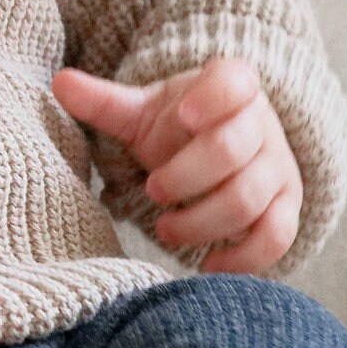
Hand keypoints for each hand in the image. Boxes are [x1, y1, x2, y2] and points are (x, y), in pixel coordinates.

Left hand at [52, 55, 302, 275]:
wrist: (223, 147)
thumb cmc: (178, 128)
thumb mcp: (142, 111)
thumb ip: (105, 101)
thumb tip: (60, 82)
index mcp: (230, 86)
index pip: (234, 82)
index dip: (212, 98)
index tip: (182, 116)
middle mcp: (261, 124)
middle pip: (231, 150)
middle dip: (185, 176)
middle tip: (152, 190)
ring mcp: (278, 168)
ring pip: (248, 199)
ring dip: (200, 221)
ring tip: (165, 229)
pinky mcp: (286, 208)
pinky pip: (277, 237)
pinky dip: (243, 259)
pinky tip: (206, 265)